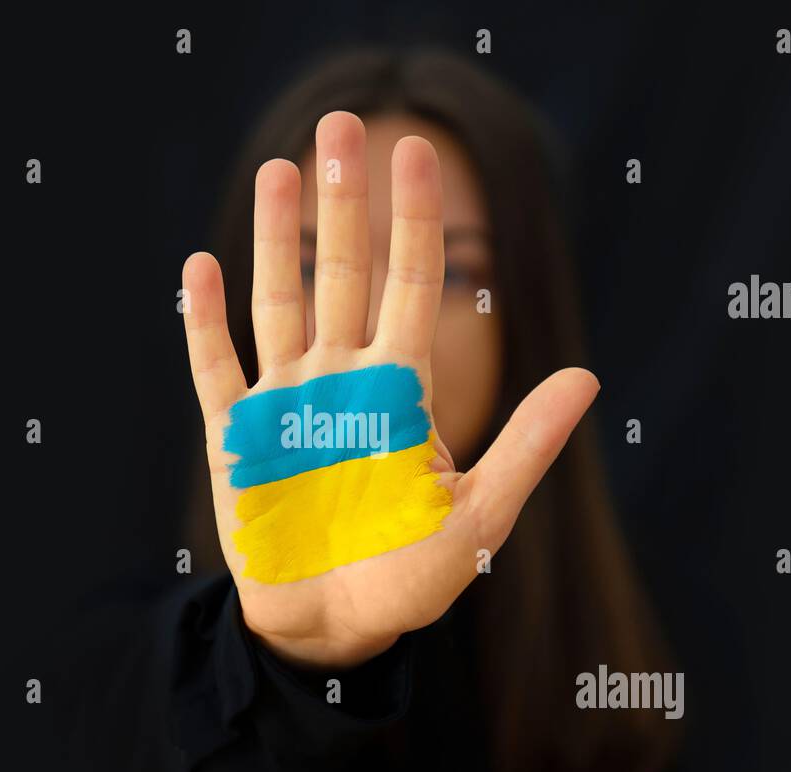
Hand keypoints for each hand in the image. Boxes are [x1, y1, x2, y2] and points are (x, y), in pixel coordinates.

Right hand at [181, 111, 598, 669]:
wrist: (337, 626)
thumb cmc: (409, 576)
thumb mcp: (478, 517)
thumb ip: (527, 447)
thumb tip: (589, 377)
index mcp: (400, 390)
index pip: (410, 286)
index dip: (413, 221)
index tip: (415, 152)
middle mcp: (343, 379)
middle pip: (343, 276)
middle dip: (344, 205)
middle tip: (340, 126)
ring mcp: (288, 402)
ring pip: (280, 303)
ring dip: (279, 240)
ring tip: (282, 169)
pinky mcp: (238, 436)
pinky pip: (218, 368)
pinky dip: (206, 322)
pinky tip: (201, 265)